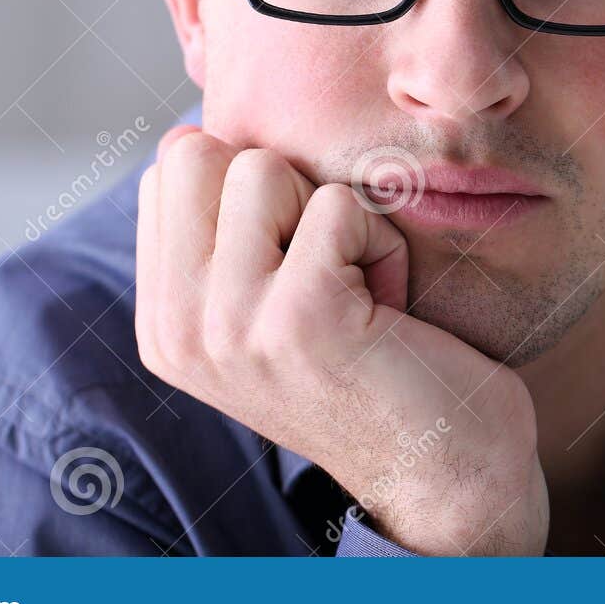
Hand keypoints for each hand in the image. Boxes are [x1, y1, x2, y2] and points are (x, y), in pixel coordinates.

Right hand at [134, 125, 548, 554]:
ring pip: (262, 167)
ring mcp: (228, 327)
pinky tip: (389, 313)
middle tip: (324, 266)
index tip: (293, 263)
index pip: (169, 169)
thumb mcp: (267, 301)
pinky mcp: (298, 320)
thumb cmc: (373, 365)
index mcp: (162, 320)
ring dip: (335, 216)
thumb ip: (221, 231)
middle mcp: (176, 329)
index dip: (252, 188)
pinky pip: (340, 206)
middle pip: (197, 152)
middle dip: (281, 186)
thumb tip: (188, 131)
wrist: (441, 472)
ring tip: (357, 290)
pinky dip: (384, 246)